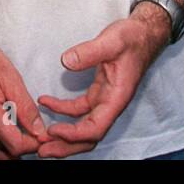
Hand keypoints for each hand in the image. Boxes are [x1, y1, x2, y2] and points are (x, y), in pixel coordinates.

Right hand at [0, 40, 50, 158]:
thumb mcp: (11, 79)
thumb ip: (26, 108)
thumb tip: (39, 131)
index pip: (15, 146)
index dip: (33, 144)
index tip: (44, 135)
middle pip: (6, 151)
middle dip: (25, 146)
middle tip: (37, 133)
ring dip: (12, 147)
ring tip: (26, 133)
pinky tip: (9, 133)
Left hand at [36, 6, 168, 157]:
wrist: (143, 33)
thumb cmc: (131, 38)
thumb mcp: (112, 40)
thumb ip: (90, 51)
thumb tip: (67, 61)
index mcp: (117, 98)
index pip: (95, 128)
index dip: (74, 134)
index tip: (53, 130)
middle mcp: (111, 104)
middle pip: (88, 136)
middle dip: (66, 145)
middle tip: (42, 150)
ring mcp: (104, 100)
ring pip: (83, 125)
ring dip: (63, 133)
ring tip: (40, 137)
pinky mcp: (98, 92)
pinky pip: (78, 108)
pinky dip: (61, 109)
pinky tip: (45, 102)